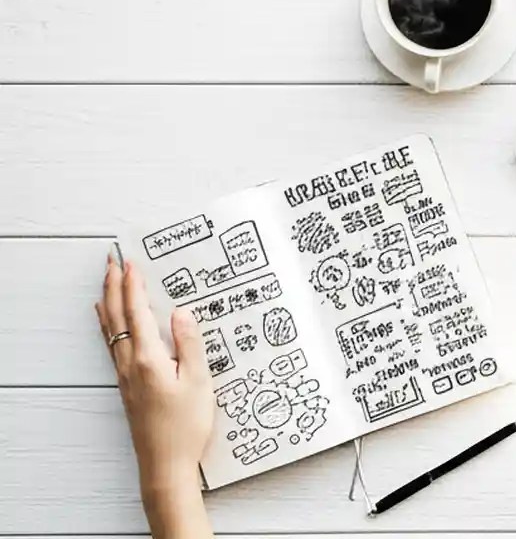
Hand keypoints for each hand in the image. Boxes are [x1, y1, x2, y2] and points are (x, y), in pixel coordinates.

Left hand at [95, 252, 212, 498]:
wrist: (165, 464)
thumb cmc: (186, 426)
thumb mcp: (199, 383)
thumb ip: (190, 345)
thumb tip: (181, 313)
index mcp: (149, 359)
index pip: (137, 313)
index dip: (133, 287)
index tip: (131, 262)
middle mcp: (130, 363)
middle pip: (117, 317)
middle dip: (113, 287)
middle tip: (111, 261)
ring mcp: (125, 375)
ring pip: (110, 329)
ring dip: (108, 302)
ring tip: (106, 282)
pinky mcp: (128, 385)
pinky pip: (112, 344)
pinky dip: (107, 325)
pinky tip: (106, 322)